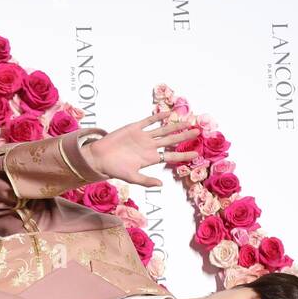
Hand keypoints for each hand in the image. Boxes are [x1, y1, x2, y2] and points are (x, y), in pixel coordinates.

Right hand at [83, 108, 200, 188]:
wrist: (99, 157)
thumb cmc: (113, 169)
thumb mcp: (131, 177)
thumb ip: (146, 181)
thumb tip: (161, 185)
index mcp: (150, 158)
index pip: (170, 155)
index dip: (183, 155)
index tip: (196, 154)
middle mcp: (149, 147)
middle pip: (170, 140)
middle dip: (184, 136)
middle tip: (198, 132)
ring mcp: (143, 136)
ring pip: (163, 130)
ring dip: (175, 126)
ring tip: (188, 121)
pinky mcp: (134, 127)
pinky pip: (149, 120)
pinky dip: (158, 116)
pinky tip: (169, 113)